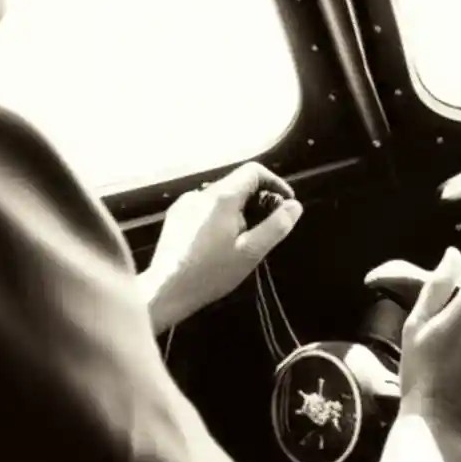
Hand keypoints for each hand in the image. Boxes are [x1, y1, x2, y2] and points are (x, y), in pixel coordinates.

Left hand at [143, 162, 302, 330]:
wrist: (165, 291)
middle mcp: (201, 193)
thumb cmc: (211, 273)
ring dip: (238, 210)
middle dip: (258, 200)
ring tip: (243, 240)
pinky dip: (220, 217)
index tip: (286, 204)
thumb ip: (276, 226)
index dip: (275, 183)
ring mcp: (185, 204)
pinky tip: (218, 243)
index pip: (254, 171)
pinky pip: (205, 208)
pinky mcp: (175, 217)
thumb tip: (295, 205)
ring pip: (221, 197)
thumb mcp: (251, 252)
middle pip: (237, 184)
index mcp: (222, 197)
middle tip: (266, 228)